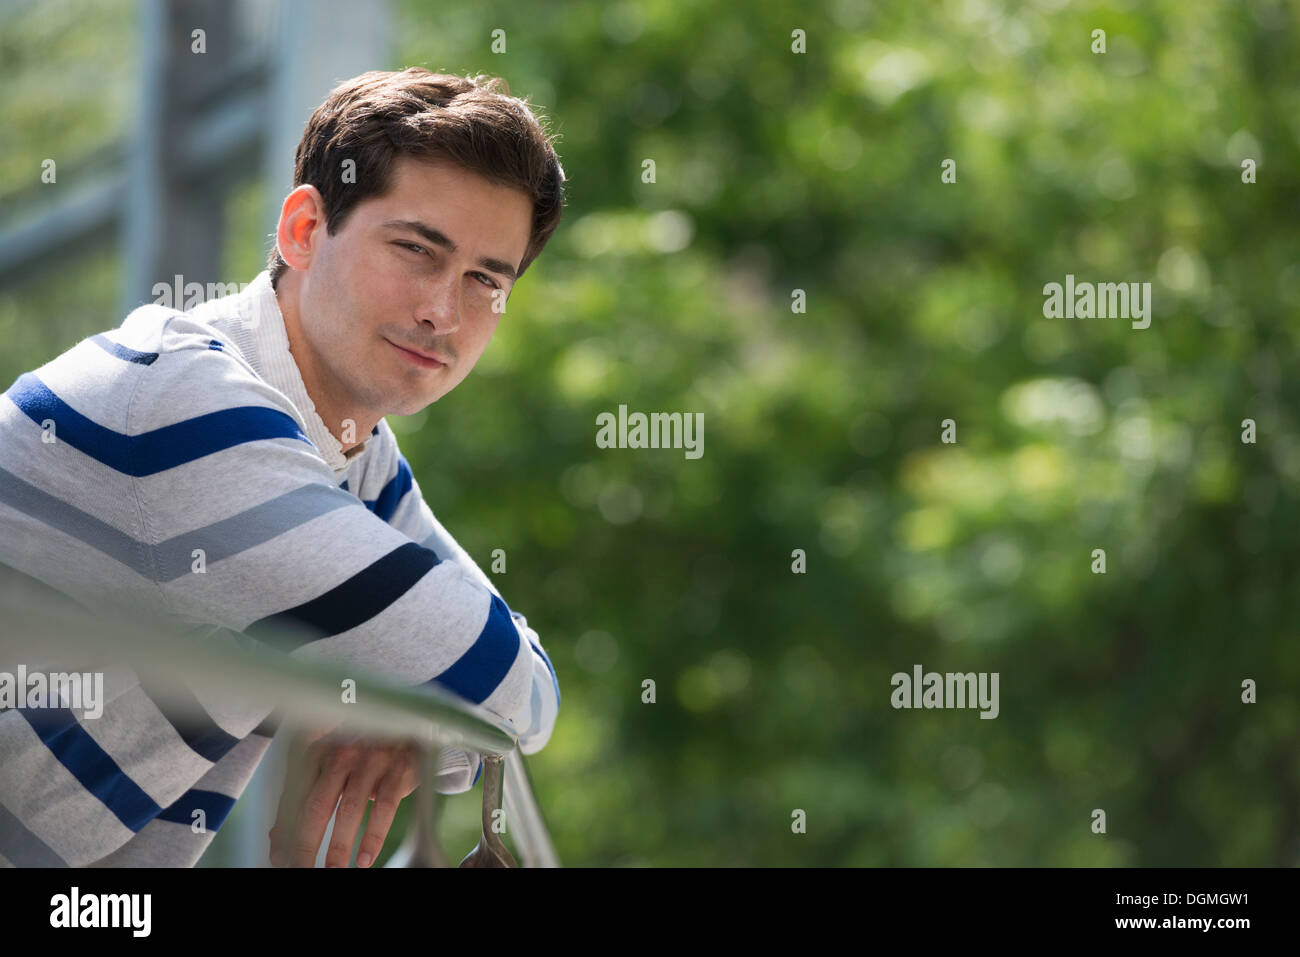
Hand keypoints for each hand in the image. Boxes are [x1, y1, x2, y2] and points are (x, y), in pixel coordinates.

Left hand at [268, 725, 420, 867]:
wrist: (408, 732)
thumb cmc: (364, 755)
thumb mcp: (331, 770)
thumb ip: (304, 798)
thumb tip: (276, 838)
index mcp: (319, 752)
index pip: (294, 798)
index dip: (284, 831)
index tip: (280, 858)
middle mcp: (342, 754)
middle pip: (316, 806)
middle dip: (306, 845)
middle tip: (302, 869)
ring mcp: (371, 761)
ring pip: (349, 810)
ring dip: (338, 847)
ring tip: (333, 870)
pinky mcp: (398, 771)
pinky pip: (383, 808)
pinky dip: (373, 837)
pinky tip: (364, 858)